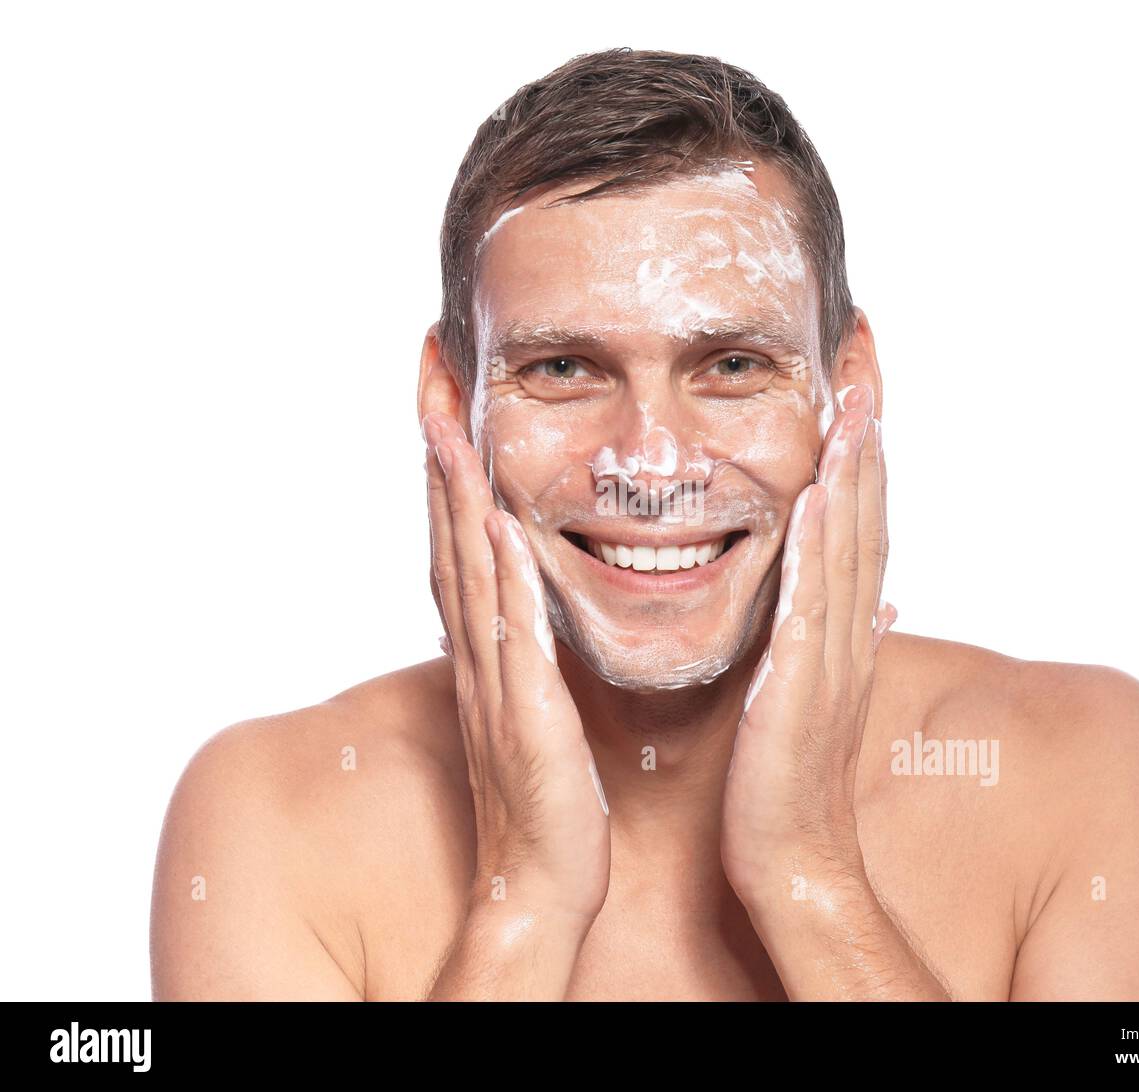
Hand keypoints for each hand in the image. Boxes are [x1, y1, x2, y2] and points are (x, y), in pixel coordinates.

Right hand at [423, 412, 610, 937]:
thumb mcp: (529, 706)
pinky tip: (504, 527)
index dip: (447, 475)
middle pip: (449, 540)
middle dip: (438, 458)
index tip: (443, 408)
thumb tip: (524, 598)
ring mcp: (497, 684)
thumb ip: (521, 650)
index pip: (459, 546)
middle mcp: (479, 657)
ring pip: (470, 574)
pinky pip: (514, 636)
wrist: (543, 880)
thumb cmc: (547, 797)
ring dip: (457, 499)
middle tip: (428, 381)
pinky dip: (506, 579)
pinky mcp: (527, 716)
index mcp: (485, 652)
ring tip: (448, 425)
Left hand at [720, 385, 892, 910]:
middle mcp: (849, 633)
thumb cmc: (789, 774)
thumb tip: (874, 602)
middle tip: (866, 364)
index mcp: (847, 630)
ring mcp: (831, 658)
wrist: (790, 854)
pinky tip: (811, 497)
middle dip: (867, 439)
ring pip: (848, 549)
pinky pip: (811, 606)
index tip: (860, 392)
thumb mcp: (816, 692)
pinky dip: (815, 548)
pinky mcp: (799, 687)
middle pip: (866, 519)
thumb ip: (840, 637)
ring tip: (852, 404)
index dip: (865, 457)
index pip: (862, 526)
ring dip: (852, 474)